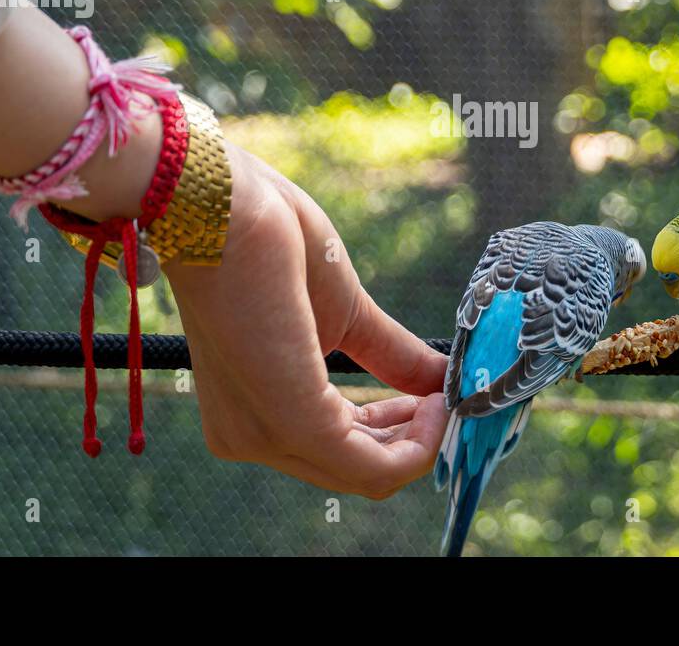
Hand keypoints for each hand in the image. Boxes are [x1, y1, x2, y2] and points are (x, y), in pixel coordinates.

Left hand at [164, 144, 448, 497]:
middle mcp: (248, 439)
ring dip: (422, 441)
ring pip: (367, 474)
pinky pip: (371, 466)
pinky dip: (417, 444)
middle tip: (454, 398)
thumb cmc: (269, 240)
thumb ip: (389, 356)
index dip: (399, 433)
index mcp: (251, 412)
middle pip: (356, 470)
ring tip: (449, 394)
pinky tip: (439, 401)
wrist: (224, 204)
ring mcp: (265, 436)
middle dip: (416, 439)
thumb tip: (441, 382)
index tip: (440, 397)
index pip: (336, 452)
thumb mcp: (342, 313)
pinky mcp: (292, 422)